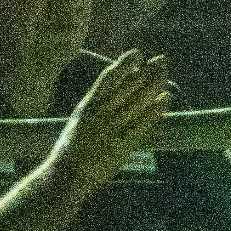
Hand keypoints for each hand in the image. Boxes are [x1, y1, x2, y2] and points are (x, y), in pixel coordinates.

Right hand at [50, 49, 170, 193]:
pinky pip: (140, 125)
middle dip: (146, 72)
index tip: (138, 53)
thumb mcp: (80, 122)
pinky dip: (154, 111)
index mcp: (87, 107)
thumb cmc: (72, 150)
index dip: (123, 64)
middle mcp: (98, 115)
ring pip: (136, 103)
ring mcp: (109, 130)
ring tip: (166, 74)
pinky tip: (166, 99)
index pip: (106, 80)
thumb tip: (114, 91)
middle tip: (163, 59)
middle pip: (126, 88)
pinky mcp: (120, 146)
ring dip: (153, 87)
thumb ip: (96, 108)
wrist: (64, 177)